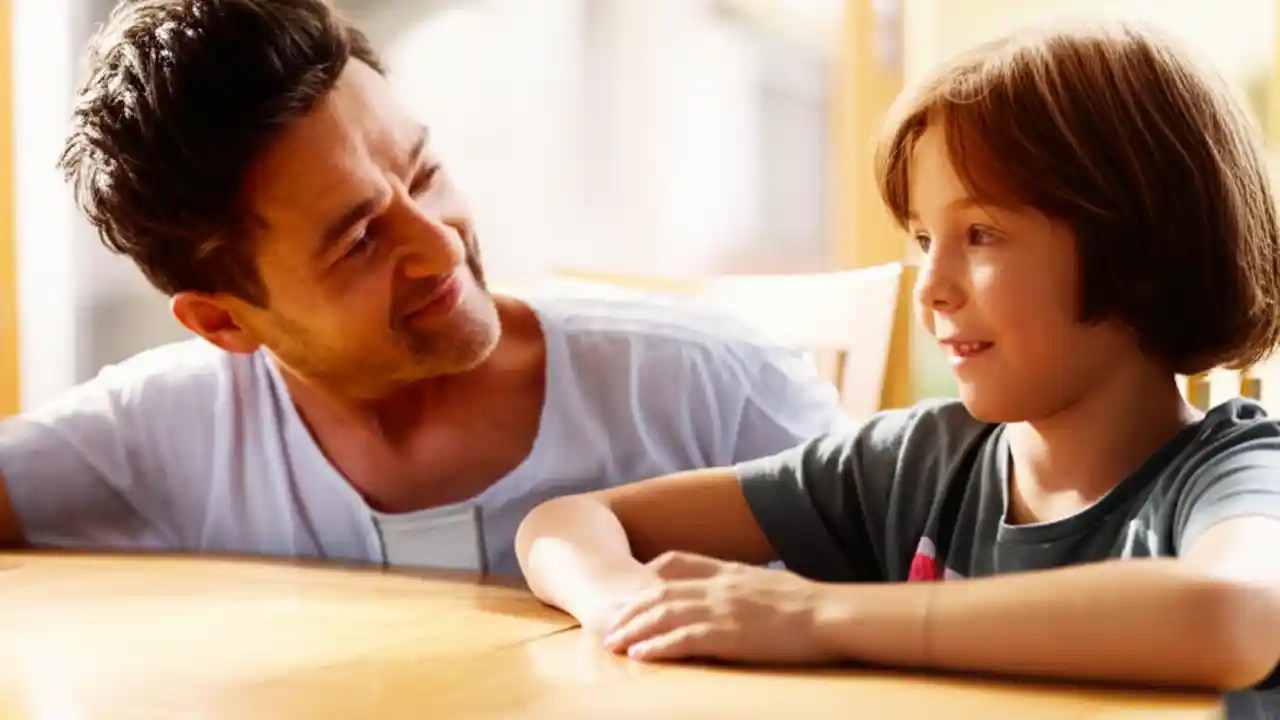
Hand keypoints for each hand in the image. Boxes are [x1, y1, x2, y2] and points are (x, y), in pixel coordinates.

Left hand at [600, 551, 841, 663]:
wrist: (830, 614)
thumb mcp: (768, 582)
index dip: (649, 575)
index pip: (677, 562)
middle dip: (630, 610)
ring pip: (664, 615)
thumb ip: (742, 581)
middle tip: (608, 627)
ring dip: (633, 629)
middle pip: (660, 592)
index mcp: (729, 571)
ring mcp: (722, 609)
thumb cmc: (808, 604)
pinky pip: (683, 639)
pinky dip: (658, 646)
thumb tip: (731, 587)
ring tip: (612, 644)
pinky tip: (640, 655)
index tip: (633, 591)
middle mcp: (718, 586)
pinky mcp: (728, 635)